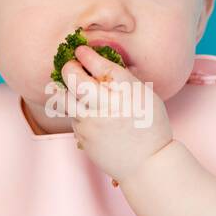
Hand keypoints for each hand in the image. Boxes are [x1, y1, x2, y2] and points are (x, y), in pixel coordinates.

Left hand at [60, 45, 172, 183]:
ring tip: (72, 87)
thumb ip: (125, 79)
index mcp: (128, 92)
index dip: (86, 55)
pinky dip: (76, 112)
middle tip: (70, 65)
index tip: (80, 51)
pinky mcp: (83, 138)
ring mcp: (92, 123)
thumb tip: (99, 62)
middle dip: (68, 67)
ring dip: (66, 89)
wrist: (147, 165)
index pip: (100, 66)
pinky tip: (89, 114)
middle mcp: (108, 105)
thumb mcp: (146, 96)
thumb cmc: (150, 127)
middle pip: (74, 79)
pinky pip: (72, 118)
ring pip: (65, 98)